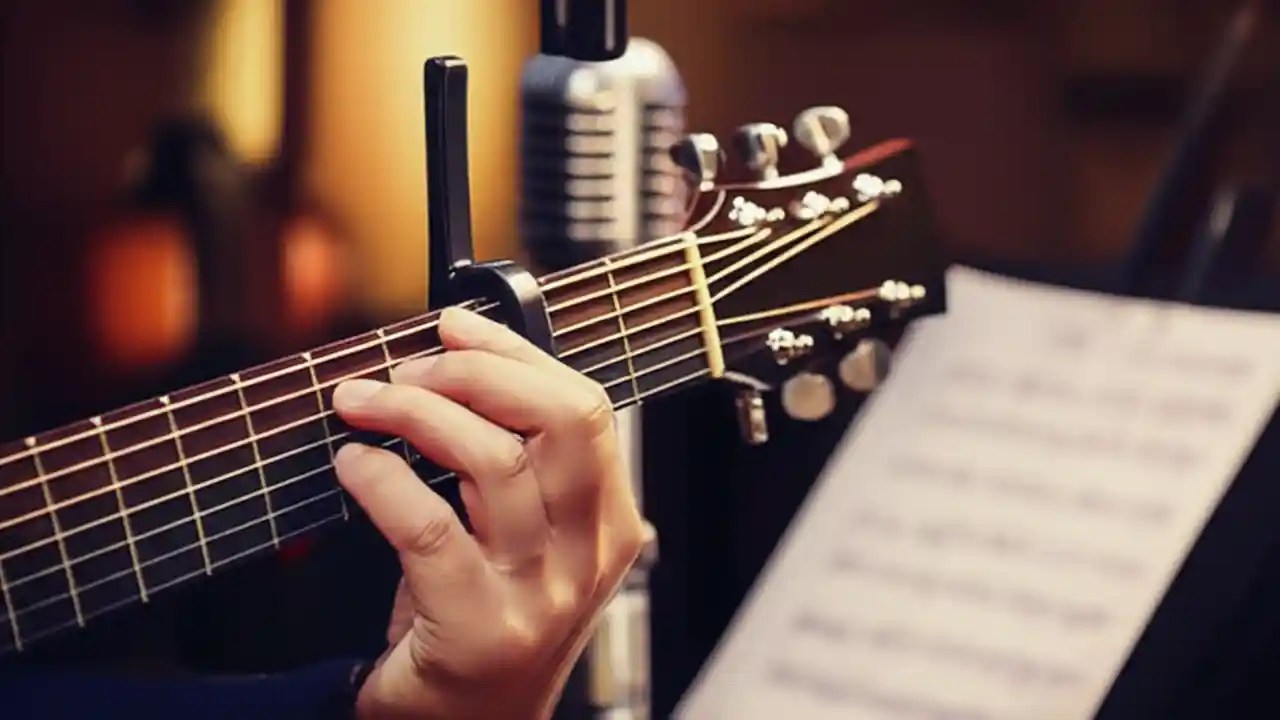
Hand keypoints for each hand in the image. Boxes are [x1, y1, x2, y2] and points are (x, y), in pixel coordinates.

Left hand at [331, 307, 645, 718]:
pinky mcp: (479, 629)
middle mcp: (587, 556)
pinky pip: (429, 527)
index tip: (455, 325)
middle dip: (474, 373)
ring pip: (491, 463)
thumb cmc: (481, 621)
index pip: (585, 408)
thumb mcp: (522, 538)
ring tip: (359, 403)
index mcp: (608, 523)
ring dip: (412, 412)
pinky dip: (381, 480)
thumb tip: (450, 366)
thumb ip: (514, 464)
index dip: (517, 354)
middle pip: (560, 421)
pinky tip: (352, 464)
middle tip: (406, 370)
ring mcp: (540, 595)